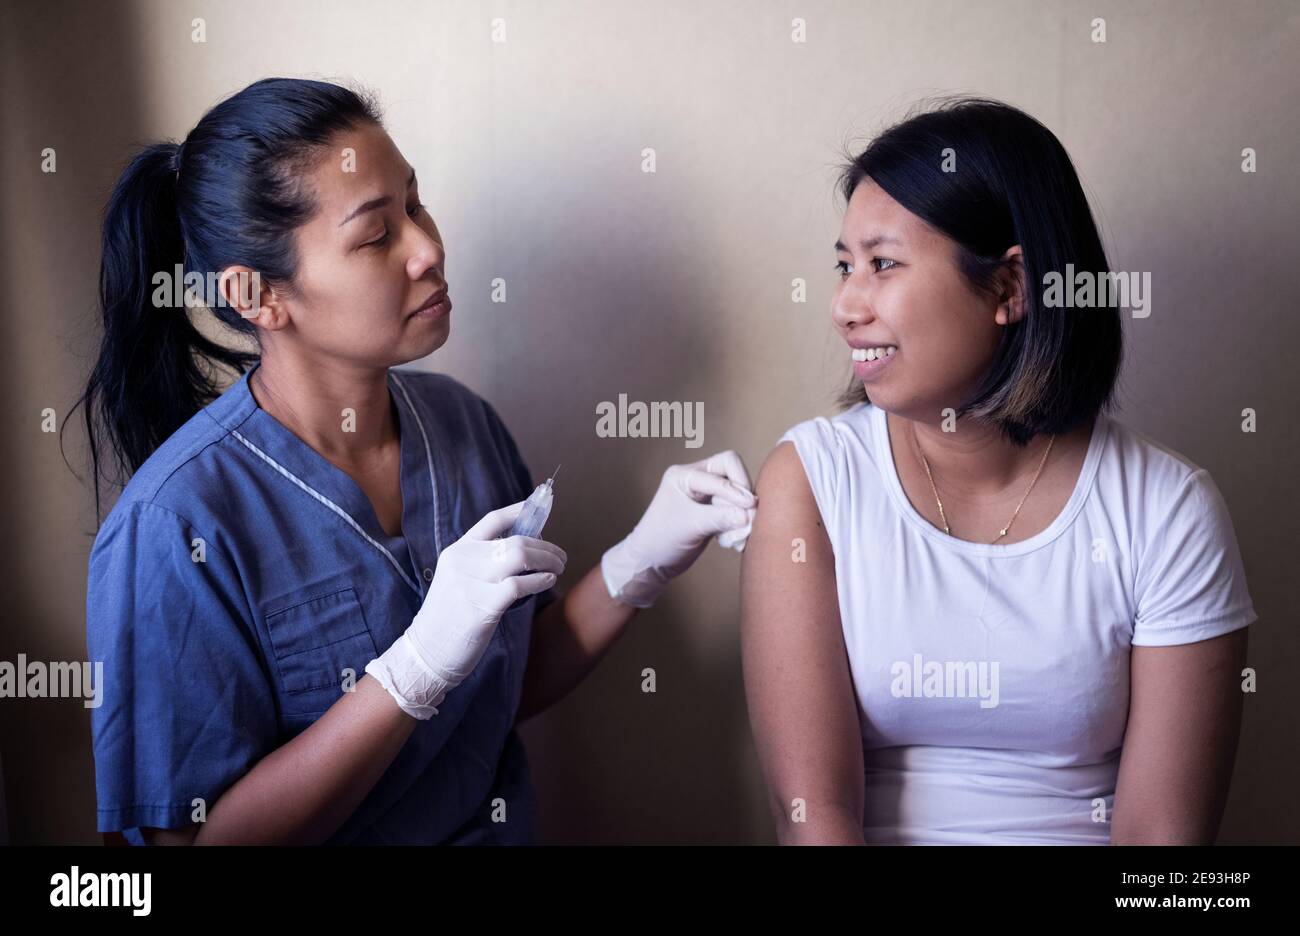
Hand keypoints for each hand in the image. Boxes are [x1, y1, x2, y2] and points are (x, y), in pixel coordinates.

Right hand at [365, 500, 566, 718]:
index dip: (518, 512)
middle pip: (515, 540)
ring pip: (521, 556)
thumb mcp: (456, 580)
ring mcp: (471, 582)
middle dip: (545, 546)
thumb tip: (521, 549)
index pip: (492, 521)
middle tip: (560, 556)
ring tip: (558, 567)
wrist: (425, 652)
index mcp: (457, 551)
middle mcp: (463, 561)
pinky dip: (540, 580)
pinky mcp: (482, 605)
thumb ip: (480, 563)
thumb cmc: (447, 618)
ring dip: (548, 560)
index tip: (537, 509)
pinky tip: (548, 581)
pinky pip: (520, 584)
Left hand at [601, 450, 755, 607]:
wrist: (651, 562)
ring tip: (733, 540)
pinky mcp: (713, 512)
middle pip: (735, 475)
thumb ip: (721, 516)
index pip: (725, 466)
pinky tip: (729, 543)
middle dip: (742, 499)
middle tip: (747, 521)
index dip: (739, 488)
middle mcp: (697, 479)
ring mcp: (706, 496)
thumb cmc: (661, 539)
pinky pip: (735, 512)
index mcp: (685, 474)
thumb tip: (749, 514)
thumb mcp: (692, 525)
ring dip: (741, 517)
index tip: (750, 507)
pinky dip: (737, 527)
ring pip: (738, 496)